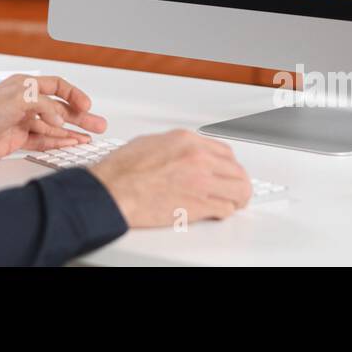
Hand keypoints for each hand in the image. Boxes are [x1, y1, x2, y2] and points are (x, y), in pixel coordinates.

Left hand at [0, 75, 106, 164]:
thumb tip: (61, 119)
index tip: (87, 105)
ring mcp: (21, 122)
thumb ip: (43, 106)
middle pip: (59, 108)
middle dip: (80, 116)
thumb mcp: (17, 99)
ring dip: (72, 132)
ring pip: (54, 127)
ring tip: (90, 138)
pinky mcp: (16, 140)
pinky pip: (43, 141)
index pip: (57, 86)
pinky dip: (58, 143)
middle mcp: (25, 103)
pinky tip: (70, 145)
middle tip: (98, 125)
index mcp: (25, 86)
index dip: (73, 95)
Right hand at [89, 130, 251, 227]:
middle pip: (237, 169)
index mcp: (186, 140)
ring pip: (239, 189)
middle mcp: (198, 158)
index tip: (227, 172)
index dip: (228, 165)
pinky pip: (226, 209)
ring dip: (237, 197)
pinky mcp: (198, 205)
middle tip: (235, 189)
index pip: (225, 151)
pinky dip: (224, 212)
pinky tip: (218, 212)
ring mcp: (201, 181)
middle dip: (237, 181)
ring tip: (233, 202)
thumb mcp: (150, 143)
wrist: (113, 191)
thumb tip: (182, 152)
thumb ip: (175, 146)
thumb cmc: (122, 170)